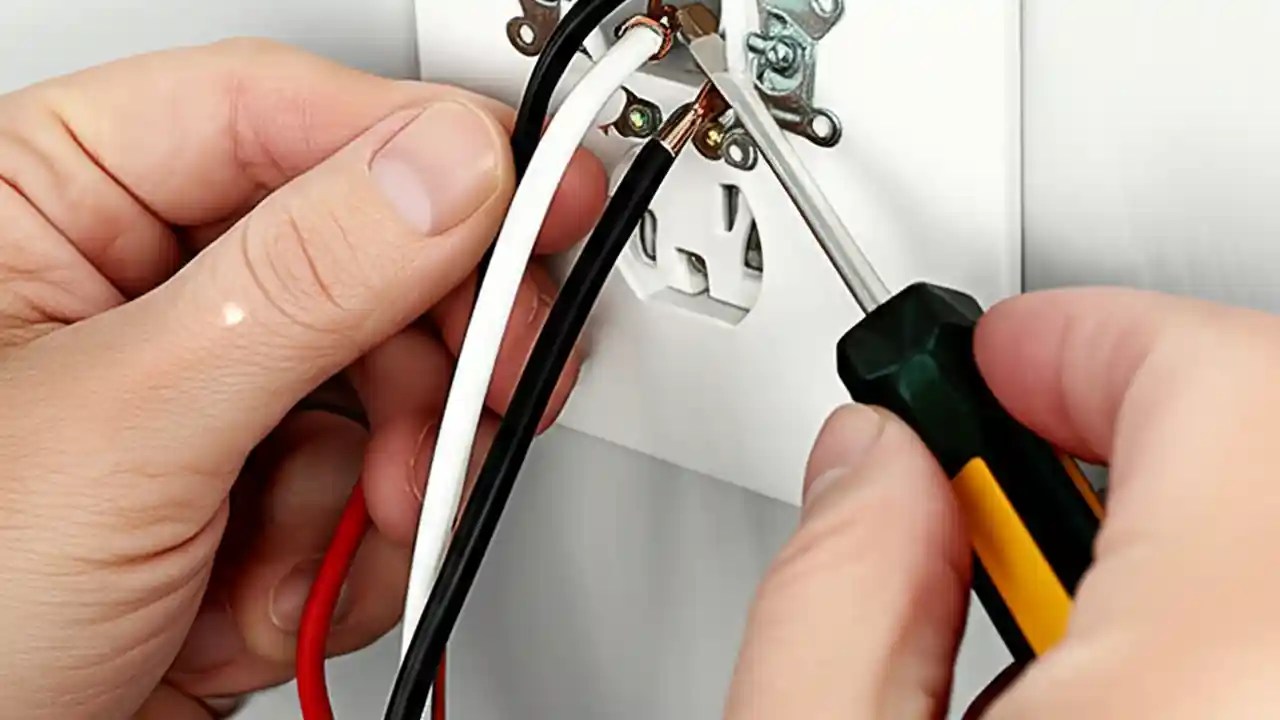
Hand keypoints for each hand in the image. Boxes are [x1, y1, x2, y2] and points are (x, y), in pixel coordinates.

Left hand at [0, 40, 604, 717]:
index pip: (269, 113)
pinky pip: (373, 475)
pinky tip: (283, 592)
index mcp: (48, 207)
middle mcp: (136, 291)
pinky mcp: (256, 490)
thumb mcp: (126, 426)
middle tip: (490, 376)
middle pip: (360, 245)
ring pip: (387, 375)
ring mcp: (206, 396)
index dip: (418, 143)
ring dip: (392, 473)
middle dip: (429, 346)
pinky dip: (359, 548)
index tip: (533, 187)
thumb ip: (301, 283)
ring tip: (346, 535)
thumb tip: (445, 170)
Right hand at [728, 288, 1279, 717]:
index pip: (1219, 390)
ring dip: (1186, 509)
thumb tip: (872, 466)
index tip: (1008, 358)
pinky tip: (1125, 662)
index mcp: (1207, 693)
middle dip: (1140, 413)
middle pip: (1271, 437)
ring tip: (1061, 578)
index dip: (1094, 338)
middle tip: (1023, 455)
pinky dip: (1224, 606)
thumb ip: (834, 598)